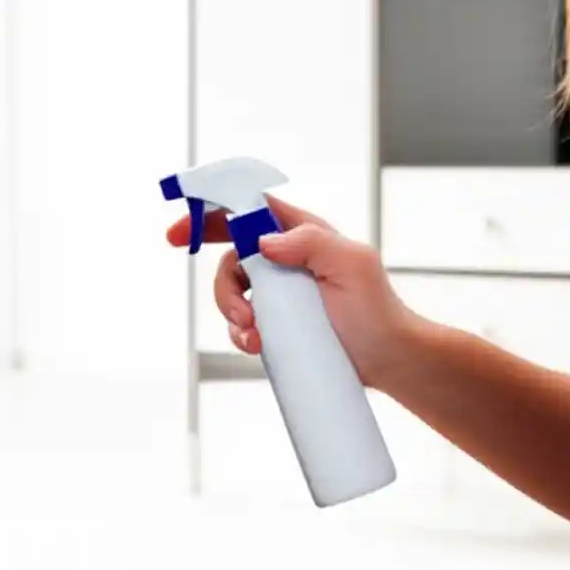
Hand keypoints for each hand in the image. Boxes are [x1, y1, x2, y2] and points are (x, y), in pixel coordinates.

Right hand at [166, 196, 421, 388]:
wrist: (388, 360)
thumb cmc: (377, 311)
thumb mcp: (351, 265)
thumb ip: (311, 242)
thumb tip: (263, 242)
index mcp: (302, 234)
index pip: (251, 209)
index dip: (212, 211)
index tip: (182, 231)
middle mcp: (285, 258)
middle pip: (231, 254)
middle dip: (220, 281)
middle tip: (234, 309)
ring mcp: (278, 292)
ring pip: (231, 291)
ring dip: (232, 313)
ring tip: (256, 335)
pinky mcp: (274, 321)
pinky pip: (239, 322)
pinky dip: (239, 334)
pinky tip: (256, 345)